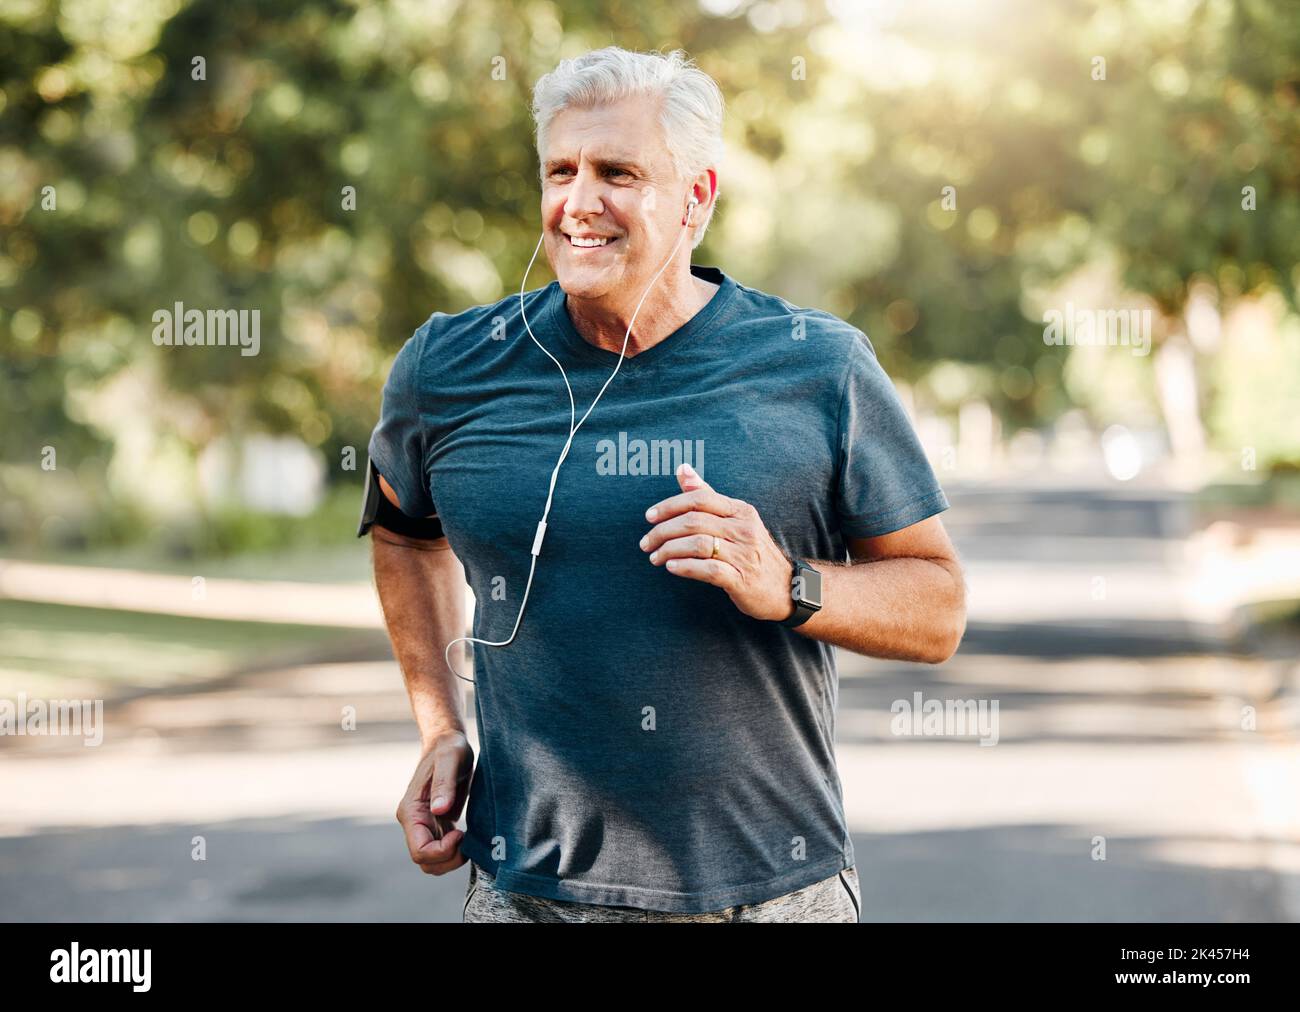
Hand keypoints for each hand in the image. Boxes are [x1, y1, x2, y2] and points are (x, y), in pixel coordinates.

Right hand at [396, 730, 473, 875]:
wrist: (448, 741)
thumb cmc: (448, 748)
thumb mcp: (450, 759)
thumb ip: (444, 784)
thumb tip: (440, 810)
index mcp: (411, 811)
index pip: (420, 851)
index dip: (442, 851)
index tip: (461, 834)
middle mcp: (414, 822)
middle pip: (425, 862)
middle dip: (448, 860)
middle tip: (468, 841)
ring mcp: (425, 824)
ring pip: (433, 861)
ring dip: (452, 859)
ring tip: (470, 839)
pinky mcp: (438, 824)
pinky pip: (443, 850)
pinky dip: (456, 851)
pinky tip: (470, 837)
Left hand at [641, 462, 794, 621]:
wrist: (786, 588)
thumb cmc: (752, 552)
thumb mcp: (735, 520)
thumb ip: (707, 495)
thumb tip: (682, 468)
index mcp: (741, 511)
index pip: (700, 499)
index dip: (670, 506)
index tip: (649, 517)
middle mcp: (744, 529)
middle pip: (694, 521)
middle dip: (662, 531)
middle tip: (646, 543)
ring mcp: (744, 555)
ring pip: (697, 544)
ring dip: (669, 550)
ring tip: (655, 557)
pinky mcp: (741, 579)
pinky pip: (708, 570)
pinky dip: (685, 567)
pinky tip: (671, 567)